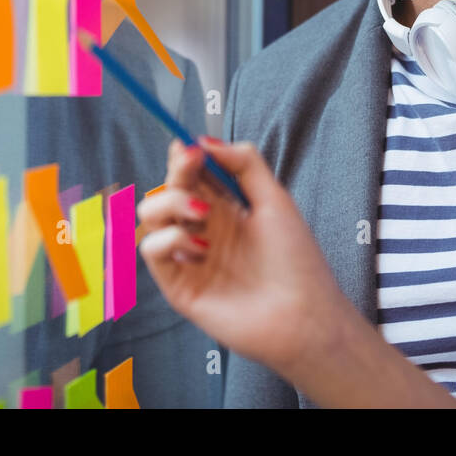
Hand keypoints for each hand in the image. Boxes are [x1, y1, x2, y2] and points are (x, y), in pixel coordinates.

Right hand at [137, 137, 352, 379]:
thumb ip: (243, 163)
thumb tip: (203, 140)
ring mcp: (189, 257)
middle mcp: (204, 229)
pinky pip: (152, 251)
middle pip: (169, 189)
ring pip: (151, 215)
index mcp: (227, 208)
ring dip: (168, 202)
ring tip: (201, 213)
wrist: (303, 315)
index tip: (193, 148)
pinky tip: (200, 247)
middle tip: (192, 163)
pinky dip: (168, 240)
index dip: (186, 157)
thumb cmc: (296, 260)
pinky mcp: (179, 286)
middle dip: (176, 172)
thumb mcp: (275, 199)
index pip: (193, 174)